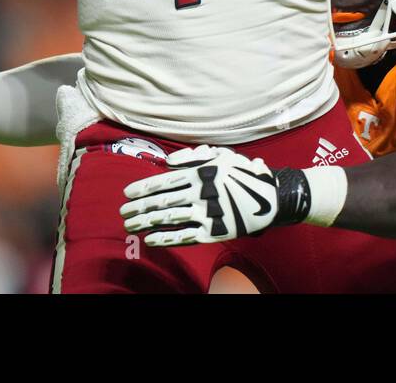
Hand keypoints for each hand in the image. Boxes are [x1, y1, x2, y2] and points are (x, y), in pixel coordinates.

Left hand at [120, 145, 279, 245]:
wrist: (272, 198)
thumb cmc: (243, 174)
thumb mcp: (222, 156)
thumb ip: (194, 157)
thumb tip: (166, 162)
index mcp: (202, 173)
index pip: (165, 181)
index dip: (144, 188)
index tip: (127, 193)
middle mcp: (202, 193)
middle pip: (163, 201)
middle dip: (140, 207)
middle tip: (122, 212)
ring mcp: (208, 214)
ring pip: (170, 219)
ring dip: (147, 223)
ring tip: (130, 225)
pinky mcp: (215, 232)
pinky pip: (185, 236)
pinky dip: (166, 238)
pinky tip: (151, 239)